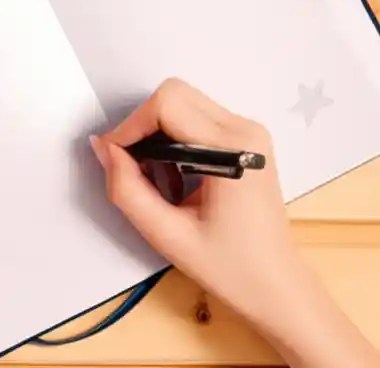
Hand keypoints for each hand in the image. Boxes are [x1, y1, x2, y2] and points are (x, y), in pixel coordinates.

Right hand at [90, 79, 379, 367]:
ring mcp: (250, 132)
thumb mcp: (166, 234)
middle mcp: (246, 129)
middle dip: (143, 126)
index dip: (131, 127)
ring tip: (158, 180)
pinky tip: (177, 178)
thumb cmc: (227, 267)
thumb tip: (103, 148)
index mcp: (233, 149)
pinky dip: (174, 139)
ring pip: (184, 103)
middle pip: (175, 94)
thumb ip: (127, 189)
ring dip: (158, 134)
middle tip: (134, 169)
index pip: (167, 104)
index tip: (116, 160)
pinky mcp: (247, 140)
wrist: (275, 285)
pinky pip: (197, 119)